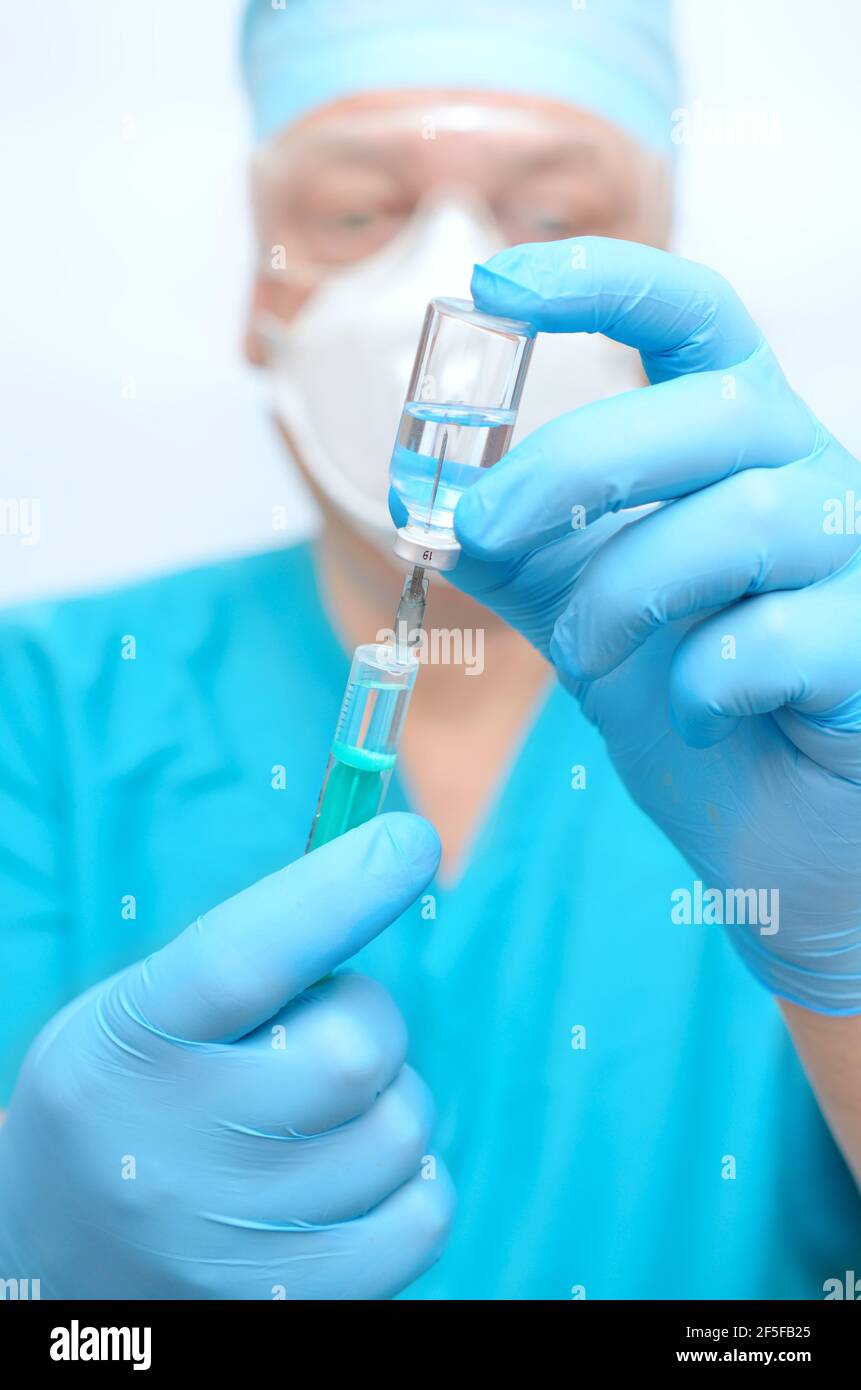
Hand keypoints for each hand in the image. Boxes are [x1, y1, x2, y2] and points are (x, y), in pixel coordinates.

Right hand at [0, 813, 453, 1297]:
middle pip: (356, 1050)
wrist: (58, 1265)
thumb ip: (239, 962)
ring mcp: (231, 1240)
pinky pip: (425, 1214)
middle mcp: (171, 1149)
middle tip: (323, 1028)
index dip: (337, 894)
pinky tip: (354, 1175)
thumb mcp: (137, 1017)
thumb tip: (380, 875)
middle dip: (368, 1017)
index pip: (242, 959)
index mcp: (126, 1048)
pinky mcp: (290, 1304)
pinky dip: (412, 1179)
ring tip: (323, 1113)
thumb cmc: (127, 1102)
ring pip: (401, 1128)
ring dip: (389, 1100)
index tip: (411, 842)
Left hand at [452, 236, 860, 1015]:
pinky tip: (688, 711)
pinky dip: (701, 680)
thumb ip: (518, 555)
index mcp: (737, 440)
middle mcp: (810, 473)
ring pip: (744, 522)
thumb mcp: (584, 608)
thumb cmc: (688, 696)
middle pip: (707, 412)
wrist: (774, 828)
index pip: (691, 314)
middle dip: (569, 467)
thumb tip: (415, 506)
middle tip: (477, 531)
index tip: (491, 282)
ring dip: (626, 591)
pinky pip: (780, 636)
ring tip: (583, 653)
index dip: (600, 279)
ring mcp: (857, 557)